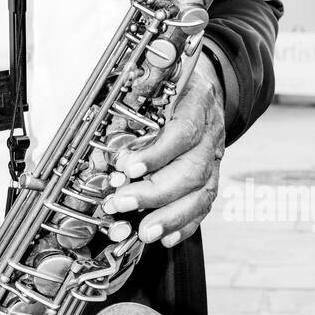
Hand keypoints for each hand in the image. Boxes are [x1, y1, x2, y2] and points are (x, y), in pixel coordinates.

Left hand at [102, 52, 225, 248]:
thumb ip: (137, 93)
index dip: (159, 152)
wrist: (204, 87)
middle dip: (156, 192)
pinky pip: (204, 206)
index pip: (184, 130)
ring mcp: (214, 159)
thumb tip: (101, 113)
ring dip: (171, 216)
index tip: (129, 167)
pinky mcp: (211, 178)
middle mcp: (211, 134)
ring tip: (145, 231)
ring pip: (201, 193)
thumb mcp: (157, 77)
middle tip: (123, 202)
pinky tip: (166, 237)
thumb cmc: (173, 84)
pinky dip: (185, 225)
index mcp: (197, 104)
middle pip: (192, 169)